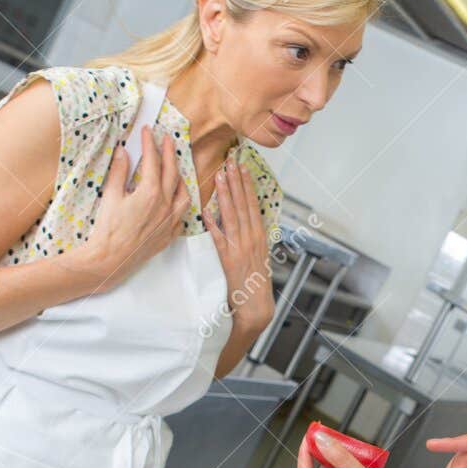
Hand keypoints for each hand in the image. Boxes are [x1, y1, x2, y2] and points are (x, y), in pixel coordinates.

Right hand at [68, 129, 187, 292]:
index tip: (148, 131)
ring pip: (184, 194)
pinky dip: (181, 202)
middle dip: (170, 153)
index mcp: (150, 193)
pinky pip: (183, 214)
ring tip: (175, 169)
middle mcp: (165, 205)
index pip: (153, 161)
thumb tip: (123, 152)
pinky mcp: (170, 234)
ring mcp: (170, 221)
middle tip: (168, 139)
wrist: (110, 259)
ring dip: (180, 178)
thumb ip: (120, 172)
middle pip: (172, 172)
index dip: (150, 143)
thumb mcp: (111, 196)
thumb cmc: (108, 229)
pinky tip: (176, 199)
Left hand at [206, 159, 274, 327]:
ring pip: (232, 215)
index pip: (252, 203)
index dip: (246, 184)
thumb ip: (252, 236)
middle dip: (237, 181)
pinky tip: (206, 210)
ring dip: (227, 194)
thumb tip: (246, 218)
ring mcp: (240, 247)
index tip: (241, 166)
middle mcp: (252, 238)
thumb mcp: (259, 255)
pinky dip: (213, 223)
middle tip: (230, 160)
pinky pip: (219, 238)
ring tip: (221, 175)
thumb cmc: (255, 283)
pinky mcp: (228, 259)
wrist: (256, 306)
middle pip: (243, 204)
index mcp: (260, 235)